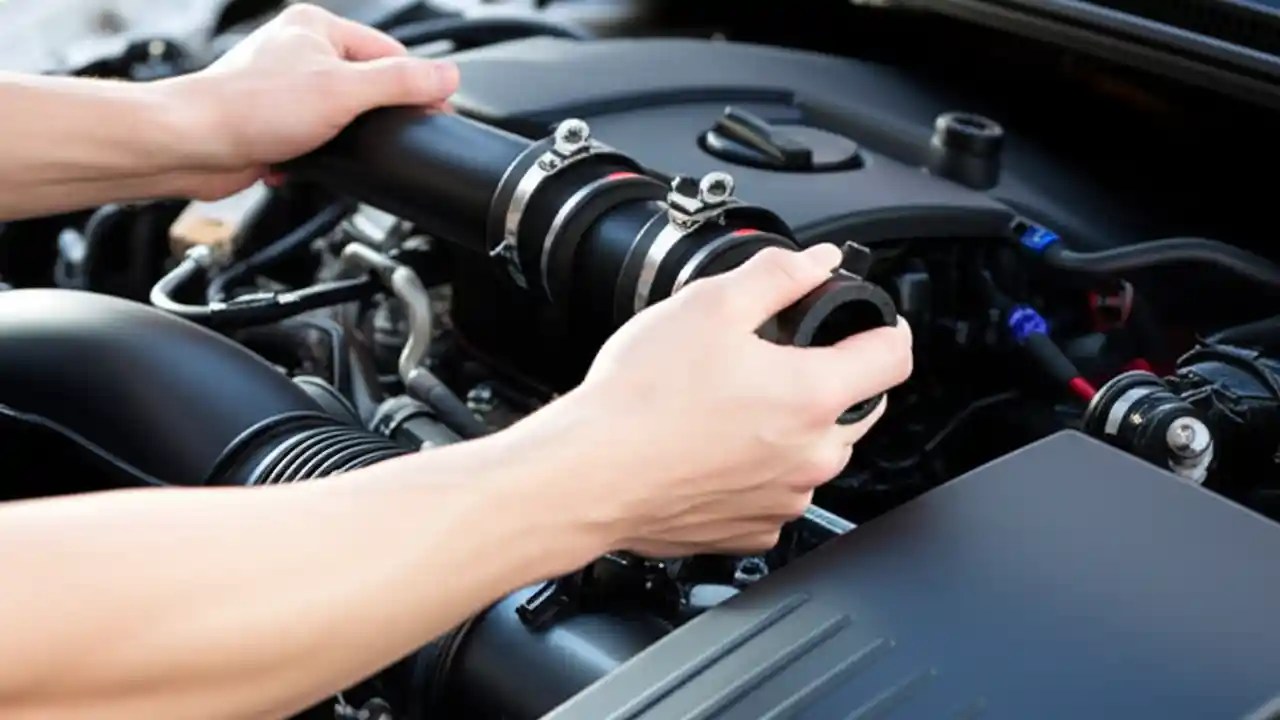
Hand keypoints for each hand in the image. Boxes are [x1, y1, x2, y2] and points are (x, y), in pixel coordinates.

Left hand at [164, 4, 459, 197]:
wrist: (192, 145)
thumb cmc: (249, 108)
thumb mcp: (344, 92)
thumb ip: (401, 83)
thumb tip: (448, 76)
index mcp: (316, 26)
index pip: (390, 52)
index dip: (414, 86)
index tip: (433, 113)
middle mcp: (299, 50)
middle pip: (368, 86)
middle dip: (372, 119)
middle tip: (373, 136)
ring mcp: (285, 86)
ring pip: (342, 117)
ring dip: (343, 140)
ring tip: (331, 147)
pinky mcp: (274, 122)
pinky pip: (317, 140)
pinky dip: (319, 156)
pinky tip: (311, 160)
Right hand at [521, 244, 912, 557]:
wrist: (588, 475)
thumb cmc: (638, 399)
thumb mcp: (708, 306)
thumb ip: (777, 275)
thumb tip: (819, 262)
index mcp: (812, 394)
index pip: (895, 356)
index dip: (887, 328)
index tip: (872, 325)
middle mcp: (812, 455)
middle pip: (859, 407)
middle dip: (831, 378)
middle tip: (773, 361)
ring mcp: (785, 498)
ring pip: (815, 452)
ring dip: (791, 428)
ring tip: (728, 407)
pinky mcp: (754, 531)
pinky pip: (777, 493)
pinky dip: (759, 472)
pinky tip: (714, 450)